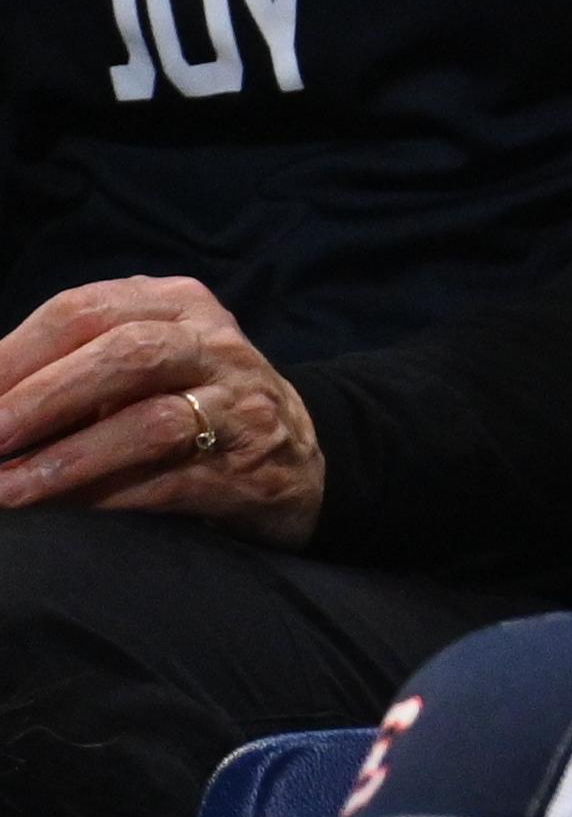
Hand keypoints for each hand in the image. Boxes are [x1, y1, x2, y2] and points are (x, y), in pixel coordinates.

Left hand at [0, 276, 324, 540]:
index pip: (83, 310)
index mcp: (175, 304)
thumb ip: (73, 367)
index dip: (13, 354)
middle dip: (39, 398)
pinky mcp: (247, 466)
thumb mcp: (143, 362)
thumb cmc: (190, 402)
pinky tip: (61, 513)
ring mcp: (237, 404)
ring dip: (67, 458)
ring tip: (5, 488)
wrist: (298, 457)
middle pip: (122, 353)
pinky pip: (170, 481)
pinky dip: (106, 496)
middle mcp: (212, 343)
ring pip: (151, 420)